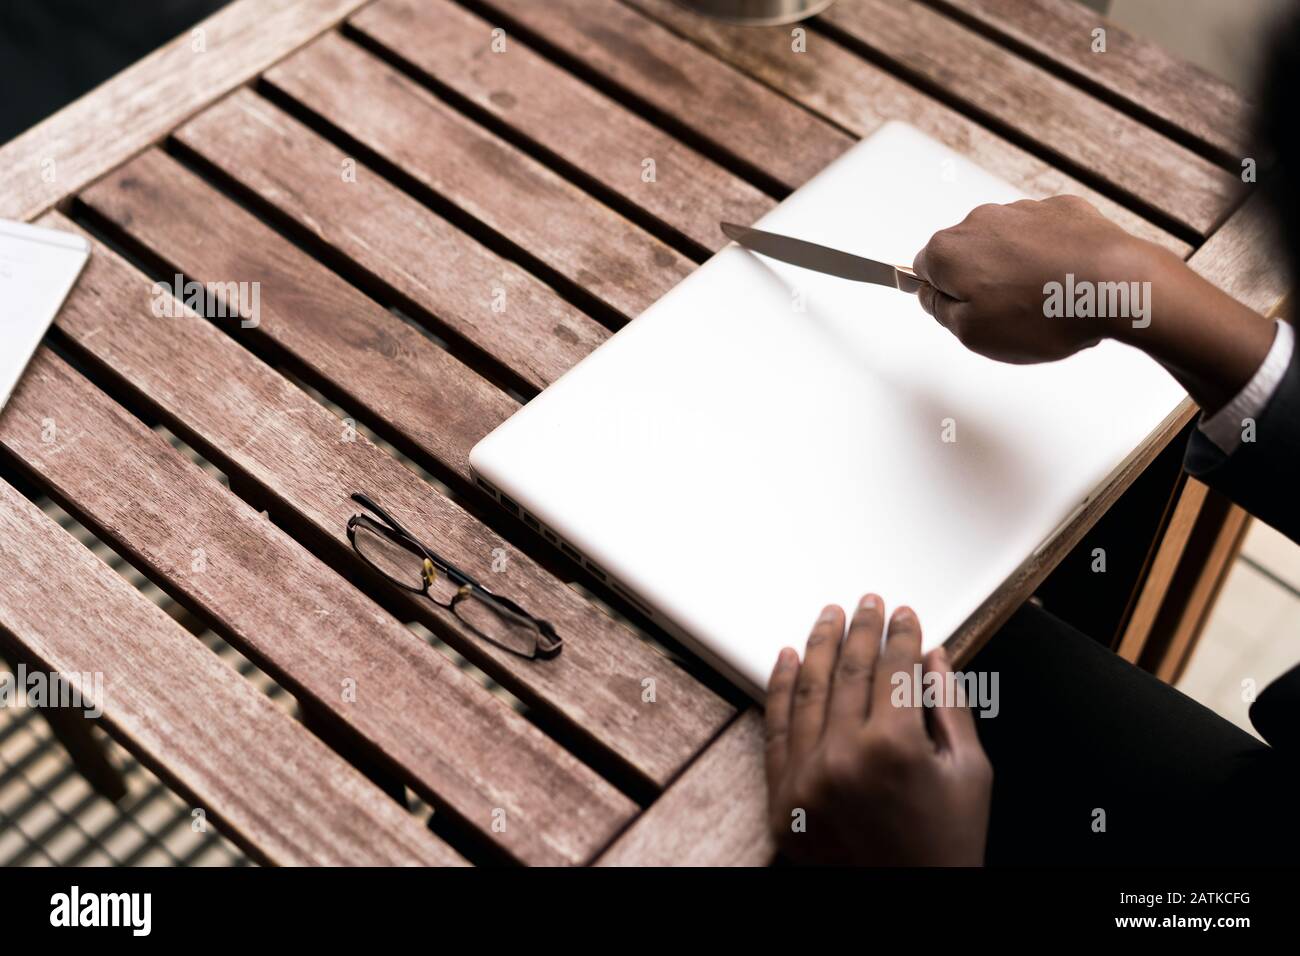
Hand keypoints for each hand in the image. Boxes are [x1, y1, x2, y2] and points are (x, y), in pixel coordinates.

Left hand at [765, 595, 991, 865]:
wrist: (912, 902)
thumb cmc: (947, 846)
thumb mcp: (970, 773)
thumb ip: (951, 707)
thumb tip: (934, 655)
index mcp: (895, 748)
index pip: (894, 670)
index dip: (901, 636)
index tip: (904, 615)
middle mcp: (844, 758)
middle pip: (849, 673)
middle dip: (861, 631)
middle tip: (867, 603)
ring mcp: (807, 779)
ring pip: (809, 692)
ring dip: (819, 647)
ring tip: (828, 617)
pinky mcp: (783, 799)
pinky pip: (776, 730)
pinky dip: (780, 689)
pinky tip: (788, 658)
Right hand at [911, 194, 1276, 414]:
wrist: (1116, 285)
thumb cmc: (1044, 312)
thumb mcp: (972, 335)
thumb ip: (940, 311)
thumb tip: (930, 295)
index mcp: (949, 251)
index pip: (922, 270)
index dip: (940, 296)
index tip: (957, 314)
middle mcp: (980, 221)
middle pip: (965, 254)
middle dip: (978, 282)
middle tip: (1003, 318)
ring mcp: (1023, 211)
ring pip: (1004, 244)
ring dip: (1014, 270)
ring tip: (1040, 304)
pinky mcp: (1062, 210)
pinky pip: (1043, 236)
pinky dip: (1048, 257)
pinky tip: (1064, 283)